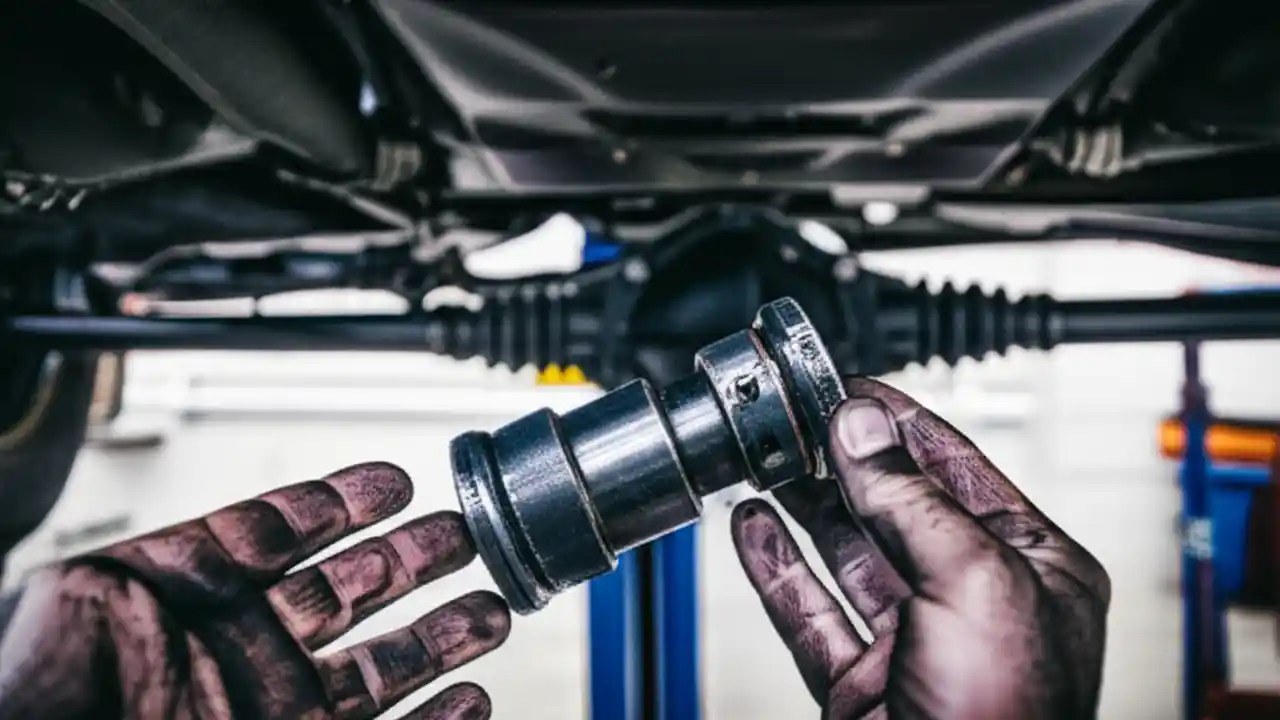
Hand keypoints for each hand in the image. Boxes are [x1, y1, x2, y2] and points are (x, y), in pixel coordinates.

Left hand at [0, 462, 509, 719]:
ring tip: (490, 610)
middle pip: (348, 591)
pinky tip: (469, 698)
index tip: (393, 481)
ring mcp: (276, 710)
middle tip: (462, 532)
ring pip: (381, 667)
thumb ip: (154, 556)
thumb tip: (216, 537)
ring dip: (441, 635)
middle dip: (413, 557)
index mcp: (186, 604)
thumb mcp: (76, 604)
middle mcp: (239, 655)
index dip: (341, 504)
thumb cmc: (41, 704)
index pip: (279, 536)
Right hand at [731, 378, 1109, 719]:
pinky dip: (776, 566)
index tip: (844, 385)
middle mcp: (971, 601)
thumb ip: (910, 497)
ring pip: (844, 553)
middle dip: (838, 456)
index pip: (954, 466)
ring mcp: (912, 644)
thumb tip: (862, 426)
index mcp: (1029, 569)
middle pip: (891, 504)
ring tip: (765, 456)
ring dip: (802, 502)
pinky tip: (754, 527)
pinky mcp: (860, 685)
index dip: (894, 419)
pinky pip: (809, 611)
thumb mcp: (972, 581)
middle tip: (791, 415)